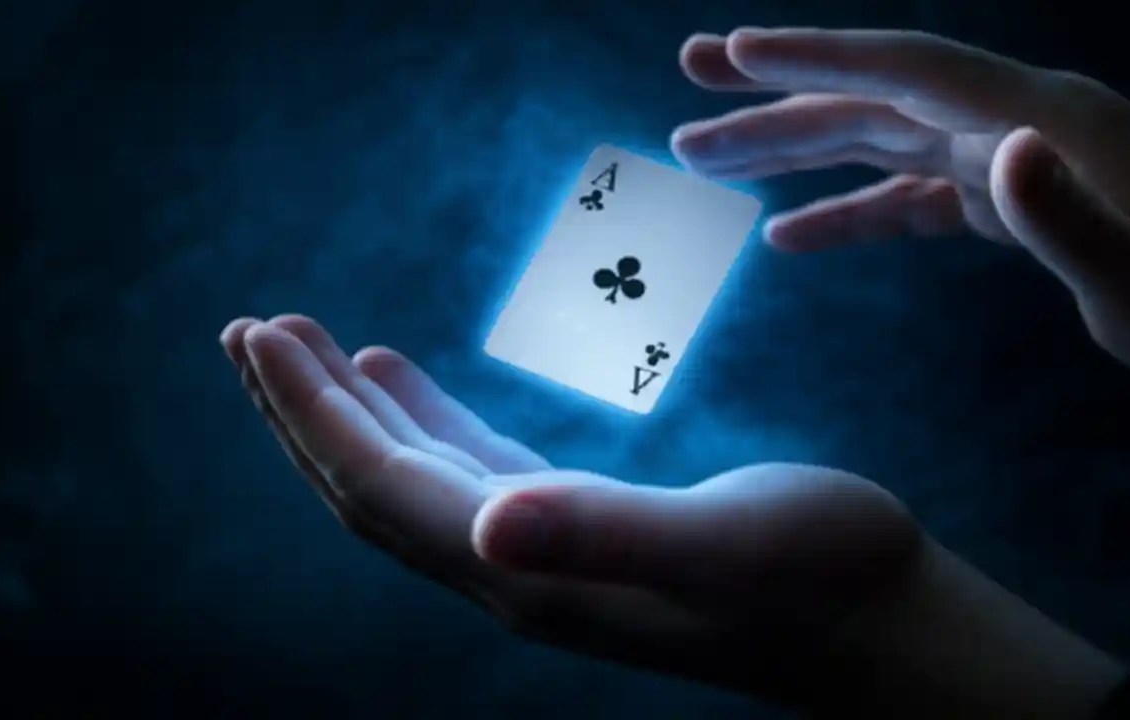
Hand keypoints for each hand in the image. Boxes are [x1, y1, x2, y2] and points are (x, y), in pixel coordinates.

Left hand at [221, 314, 1121, 716]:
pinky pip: (473, 472)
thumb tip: (487, 528)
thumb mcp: (722, 541)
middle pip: (377, 488)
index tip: (259, 336)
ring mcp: (548, 556)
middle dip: (305, 413)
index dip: (315, 417)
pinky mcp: (584, 533)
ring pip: (417, 480)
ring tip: (305, 348)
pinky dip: (425, 423)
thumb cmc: (819, 575)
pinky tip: (403, 382)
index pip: (386, 489)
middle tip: (251, 331)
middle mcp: (519, 570)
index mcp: (529, 571)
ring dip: (351, 416)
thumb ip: (605, 533)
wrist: (878, 622)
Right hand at [672, 28, 1129, 390]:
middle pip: (877, 96)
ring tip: (709, 158)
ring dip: (795, 149)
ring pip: (882, 141)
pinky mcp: (1016, 203)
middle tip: (687, 88)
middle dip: (777, 94)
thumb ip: (1070, 223)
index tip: (732, 53)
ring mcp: (1015, 162)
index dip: (818, 56)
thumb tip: (995, 151)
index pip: (911, 70)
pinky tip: (792, 236)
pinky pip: (912, 199)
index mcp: (1049, 123)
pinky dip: (849, 213)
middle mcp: (1020, 125)